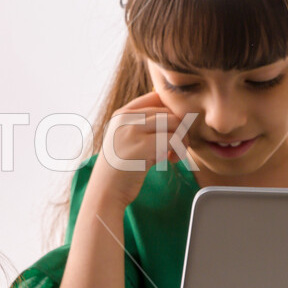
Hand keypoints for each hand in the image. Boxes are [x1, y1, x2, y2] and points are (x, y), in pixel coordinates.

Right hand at [90, 91, 189, 208]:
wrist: (106, 191)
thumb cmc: (120, 168)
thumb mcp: (126, 139)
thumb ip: (143, 125)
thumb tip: (175, 115)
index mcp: (122, 114)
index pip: (157, 97)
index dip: (172, 112)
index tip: (173, 130)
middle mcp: (125, 118)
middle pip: (168, 111)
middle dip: (181, 128)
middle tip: (178, 147)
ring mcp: (131, 131)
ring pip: (174, 123)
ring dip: (182, 139)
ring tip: (176, 153)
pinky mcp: (140, 147)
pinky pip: (172, 139)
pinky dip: (178, 149)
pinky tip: (172, 159)